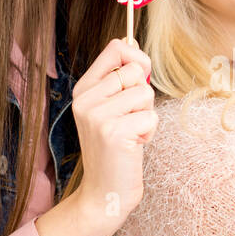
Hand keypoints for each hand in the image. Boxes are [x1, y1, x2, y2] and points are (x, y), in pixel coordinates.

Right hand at [69, 37, 155, 226]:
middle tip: (131, 120)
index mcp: (84, 89)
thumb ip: (121, 78)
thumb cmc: (117, 149)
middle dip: (144, 97)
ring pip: (145, 93)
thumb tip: (133, 43)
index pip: (116, 47)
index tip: (139, 77)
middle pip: (136, 70)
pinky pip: (150, 117)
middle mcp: (85, 99)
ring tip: (131, 134)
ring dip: (147, 116)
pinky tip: (133, 146)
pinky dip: (149, 133)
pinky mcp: (112, 131)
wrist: (105, 192)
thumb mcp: (113, 109)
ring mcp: (96, 115)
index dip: (137, 57)